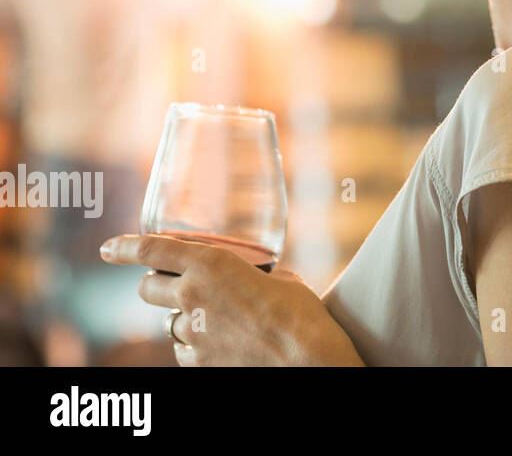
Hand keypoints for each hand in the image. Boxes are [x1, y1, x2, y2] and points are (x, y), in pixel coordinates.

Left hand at [101, 234, 364, 366]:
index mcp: (212, 264)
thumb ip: (249, 274)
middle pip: (147, 289)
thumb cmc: (300, 312)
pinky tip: (220, 342)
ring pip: (169, 323)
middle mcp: (192, 295)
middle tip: (172, 285)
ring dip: (184, 317)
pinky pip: (184, 350)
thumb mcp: (278, 276)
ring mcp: (192, 332)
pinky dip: (195, 345)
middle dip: (154, 284)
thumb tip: (247, 278)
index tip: (107, 248)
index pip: (150, 250)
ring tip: (217, 320)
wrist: (306, 357)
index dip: (123, 247)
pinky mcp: (198, 362)